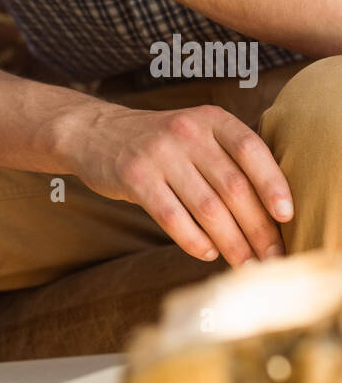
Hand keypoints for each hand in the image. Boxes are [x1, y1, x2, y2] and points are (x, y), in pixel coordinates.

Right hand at [68, 100, 293, 265]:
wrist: (95, 132)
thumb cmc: (160, 143)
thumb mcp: (195, 134)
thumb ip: (229, 160)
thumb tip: (273, 215)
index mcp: (210, 119)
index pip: (251, 148)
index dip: (273, 183)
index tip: (287, 216)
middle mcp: (186, 131)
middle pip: (233, 186)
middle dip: (258, 228)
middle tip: (272, 257)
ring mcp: (158, 153)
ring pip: (207, 207)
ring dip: (231, 243)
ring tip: (245, 264)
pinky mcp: (134, 176)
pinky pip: (172, 218)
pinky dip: (194, 241)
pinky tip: (207, 253)